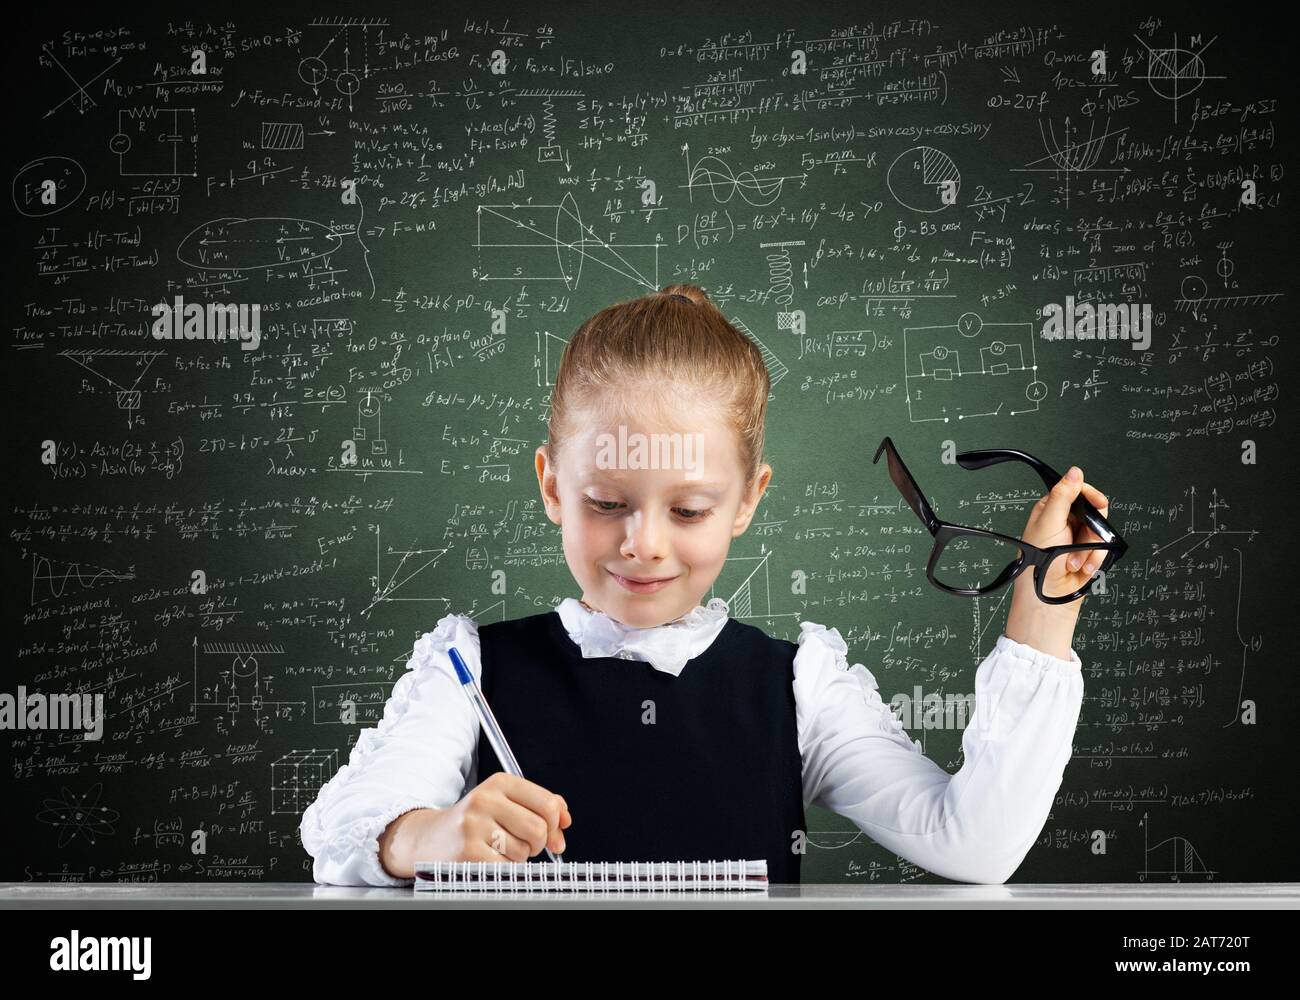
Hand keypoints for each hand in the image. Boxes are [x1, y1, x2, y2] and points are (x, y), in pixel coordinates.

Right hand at [421, 772, 570, 861]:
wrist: (430, 839)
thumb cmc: (475, 822)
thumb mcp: (505, 802)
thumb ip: (539, 806)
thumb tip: (565, 820)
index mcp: (499, 782)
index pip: (547, 803)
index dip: (556, 823)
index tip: (554, 832)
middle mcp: (485, 799)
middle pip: (538, 828)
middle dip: (539, 843)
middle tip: (526, 844)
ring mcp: (474, 826)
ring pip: (523, 850)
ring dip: (519, 857)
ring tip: (499, 849)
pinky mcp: (467, 852)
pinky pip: (506, 867)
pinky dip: (505, 868)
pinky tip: (490, 859)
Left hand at [1022, 464, 1109, 599]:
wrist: (1047, 597)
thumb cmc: (1038, 563)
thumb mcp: (1049, 523)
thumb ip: (1062, 496)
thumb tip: (1074, 472)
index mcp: (1051, 510)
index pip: (1076, 491)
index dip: (1089, 495)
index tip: (1097, 502)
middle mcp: (1066, 523)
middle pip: (1094, 512)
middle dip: (1090, 529)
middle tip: (1079, 538)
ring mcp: (1078, 540)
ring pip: (1101, 532)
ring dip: (1089, 548)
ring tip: (1072, 559)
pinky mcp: (1089, 555)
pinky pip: (1105, 549)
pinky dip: (1094, 559)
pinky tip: (1080, 567)